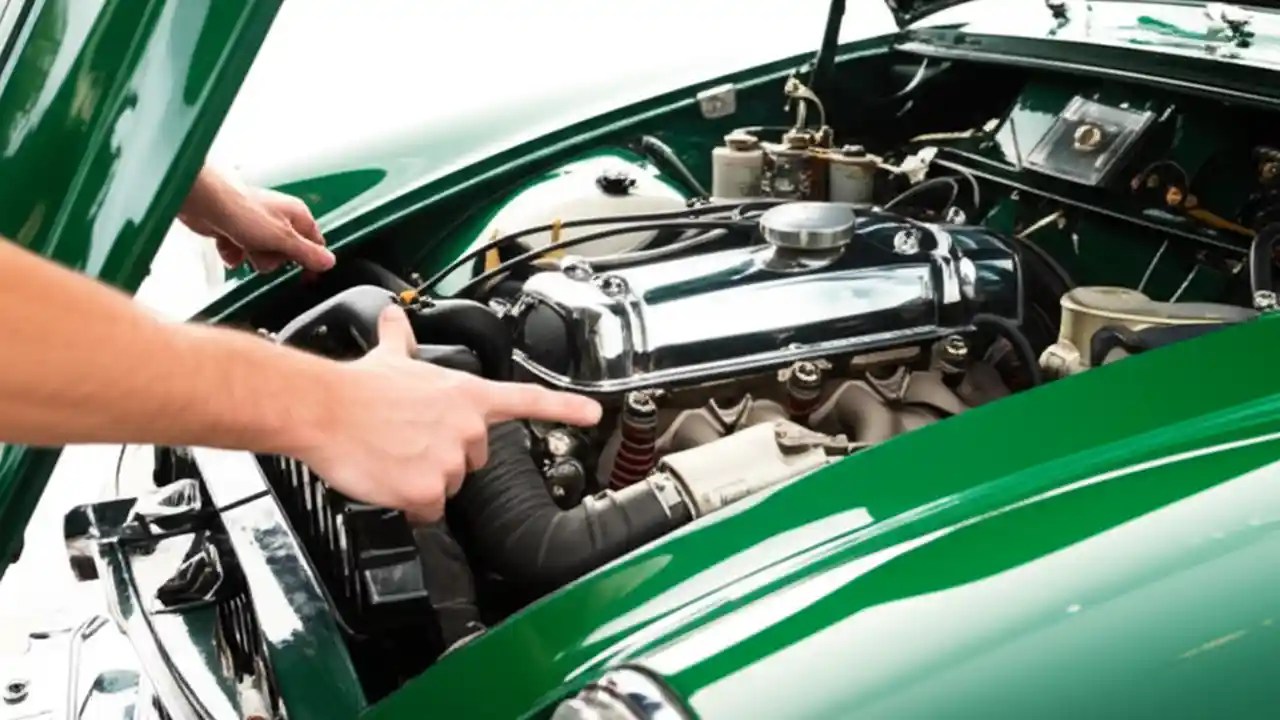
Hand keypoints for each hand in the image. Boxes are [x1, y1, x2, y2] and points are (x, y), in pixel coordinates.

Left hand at [180, 167, 335, 273]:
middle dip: (273, 260)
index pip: (314, 244)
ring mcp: (256, 225)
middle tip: (263, 252)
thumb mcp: (283, 238)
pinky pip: (240, 253)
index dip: (309, 261)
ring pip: (263, 256)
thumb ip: (307, 253)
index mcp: (296, 216)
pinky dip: (233, 253)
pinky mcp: (235, 231)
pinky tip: (228, 245)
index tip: (303, 277)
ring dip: (252, 257)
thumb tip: (330, 262)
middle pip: (286, 255)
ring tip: (243, 246)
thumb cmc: (244, 212)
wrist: (204, 201)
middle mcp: (278, 219)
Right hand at [295, 305, 601, 519]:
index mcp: (466, 395)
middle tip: (410, 442)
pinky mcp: (428, 491)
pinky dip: (409, 504)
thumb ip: (402, 341)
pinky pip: (428, 511)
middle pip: (473, 461)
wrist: (326, 410)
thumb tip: (395, 319)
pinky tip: (390, 480)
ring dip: (424, 480)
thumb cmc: (357, 388)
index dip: (565, 408)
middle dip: (446, 457)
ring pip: (448, 487)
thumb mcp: (389, 357)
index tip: (594, 414)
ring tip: (394, 456)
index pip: (526, 401)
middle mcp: (467, 427)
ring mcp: (451, 460)